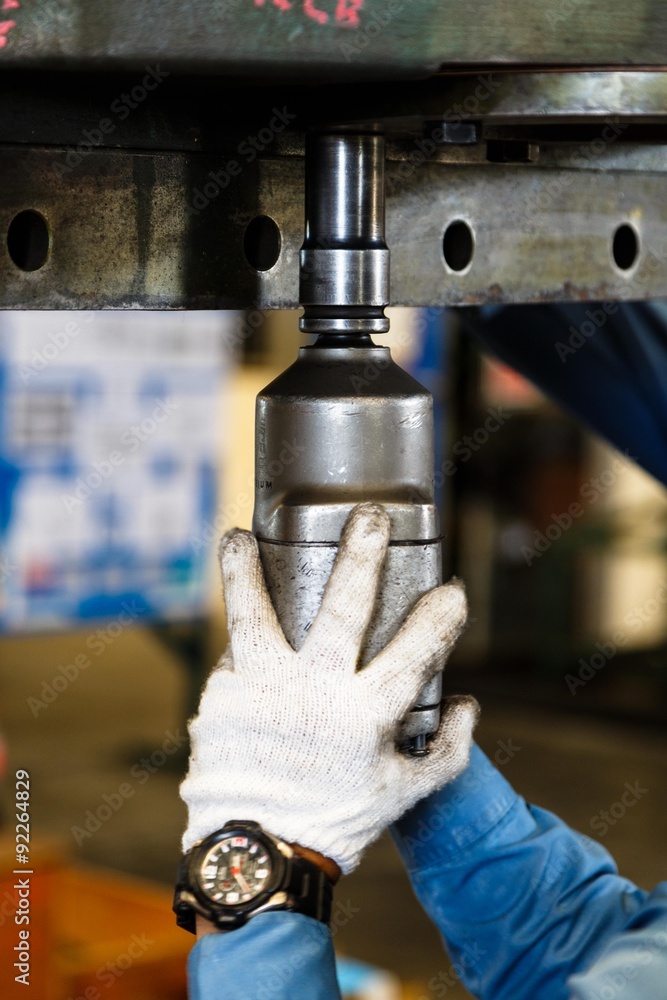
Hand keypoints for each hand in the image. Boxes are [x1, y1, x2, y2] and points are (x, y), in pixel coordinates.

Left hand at [180, 503, 478, 873]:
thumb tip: (469, 704)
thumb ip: (446, 750)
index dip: (440, 615)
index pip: (416, 650)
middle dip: (361, 555)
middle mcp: (313, 692)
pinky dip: (243, 643)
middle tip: (369, 516)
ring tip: (239, 535)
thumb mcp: (402, 793)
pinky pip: (235, 655)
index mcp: (365, 714)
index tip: (451, 591)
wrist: (255, 854)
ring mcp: (260, 689)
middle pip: (342, 607)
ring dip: (247, 568)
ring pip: (254, 611)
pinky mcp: (220, 696)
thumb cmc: (335, 821)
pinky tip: (247, 635)